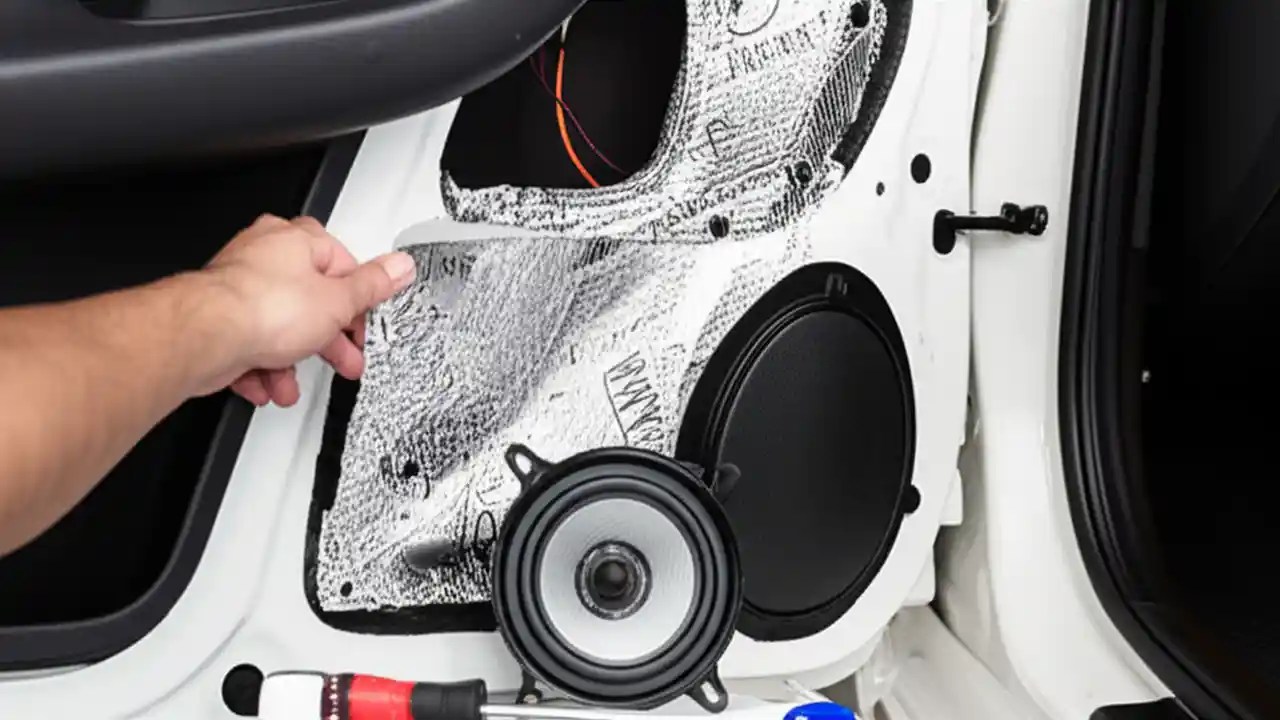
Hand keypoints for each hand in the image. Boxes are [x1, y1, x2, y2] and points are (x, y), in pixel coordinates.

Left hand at [198, 214, 415, 406]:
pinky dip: (260, 368)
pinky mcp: (217, 318)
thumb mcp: (338, 301)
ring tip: (294, 382)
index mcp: (296, 240)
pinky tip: (268, 385)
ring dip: (290, 361)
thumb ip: (373, 286)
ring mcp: (237, 287)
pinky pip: (248, 344)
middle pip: (310, 300)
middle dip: (326, 339)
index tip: (364, 321)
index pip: (341, 264)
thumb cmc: (263, 308)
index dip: (357, 299)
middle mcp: (264, 256)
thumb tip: (399, 266)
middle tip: (343, 358)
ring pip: (277, 328)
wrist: (205, 337)